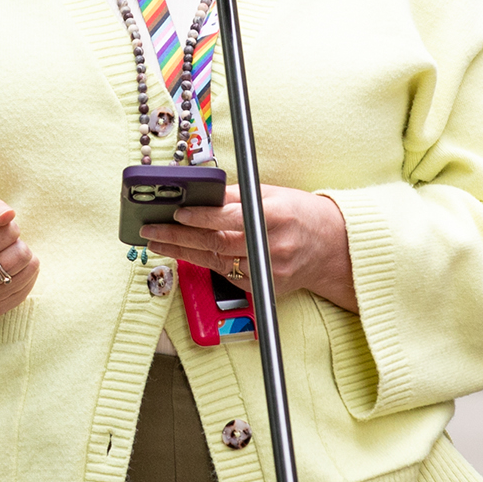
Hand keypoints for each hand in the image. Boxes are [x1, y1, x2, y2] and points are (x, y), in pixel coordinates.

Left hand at [144, 185, 355, 311]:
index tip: (177, 213)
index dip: (201, 217)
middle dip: (178, 237)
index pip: (229, 218)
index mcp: (275, 216)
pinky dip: (206, 263)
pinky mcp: (264, 287)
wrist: (332, 248)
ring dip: (183, 252)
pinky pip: (228, 275)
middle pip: (216, 243)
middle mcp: (272, 246)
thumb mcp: (272, 194)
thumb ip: (236, 197)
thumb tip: (199, 196)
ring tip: (157, 243)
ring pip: (216, 262)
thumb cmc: (301, 214)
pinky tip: (185, 254)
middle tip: (150, 231)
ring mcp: (269, 271)